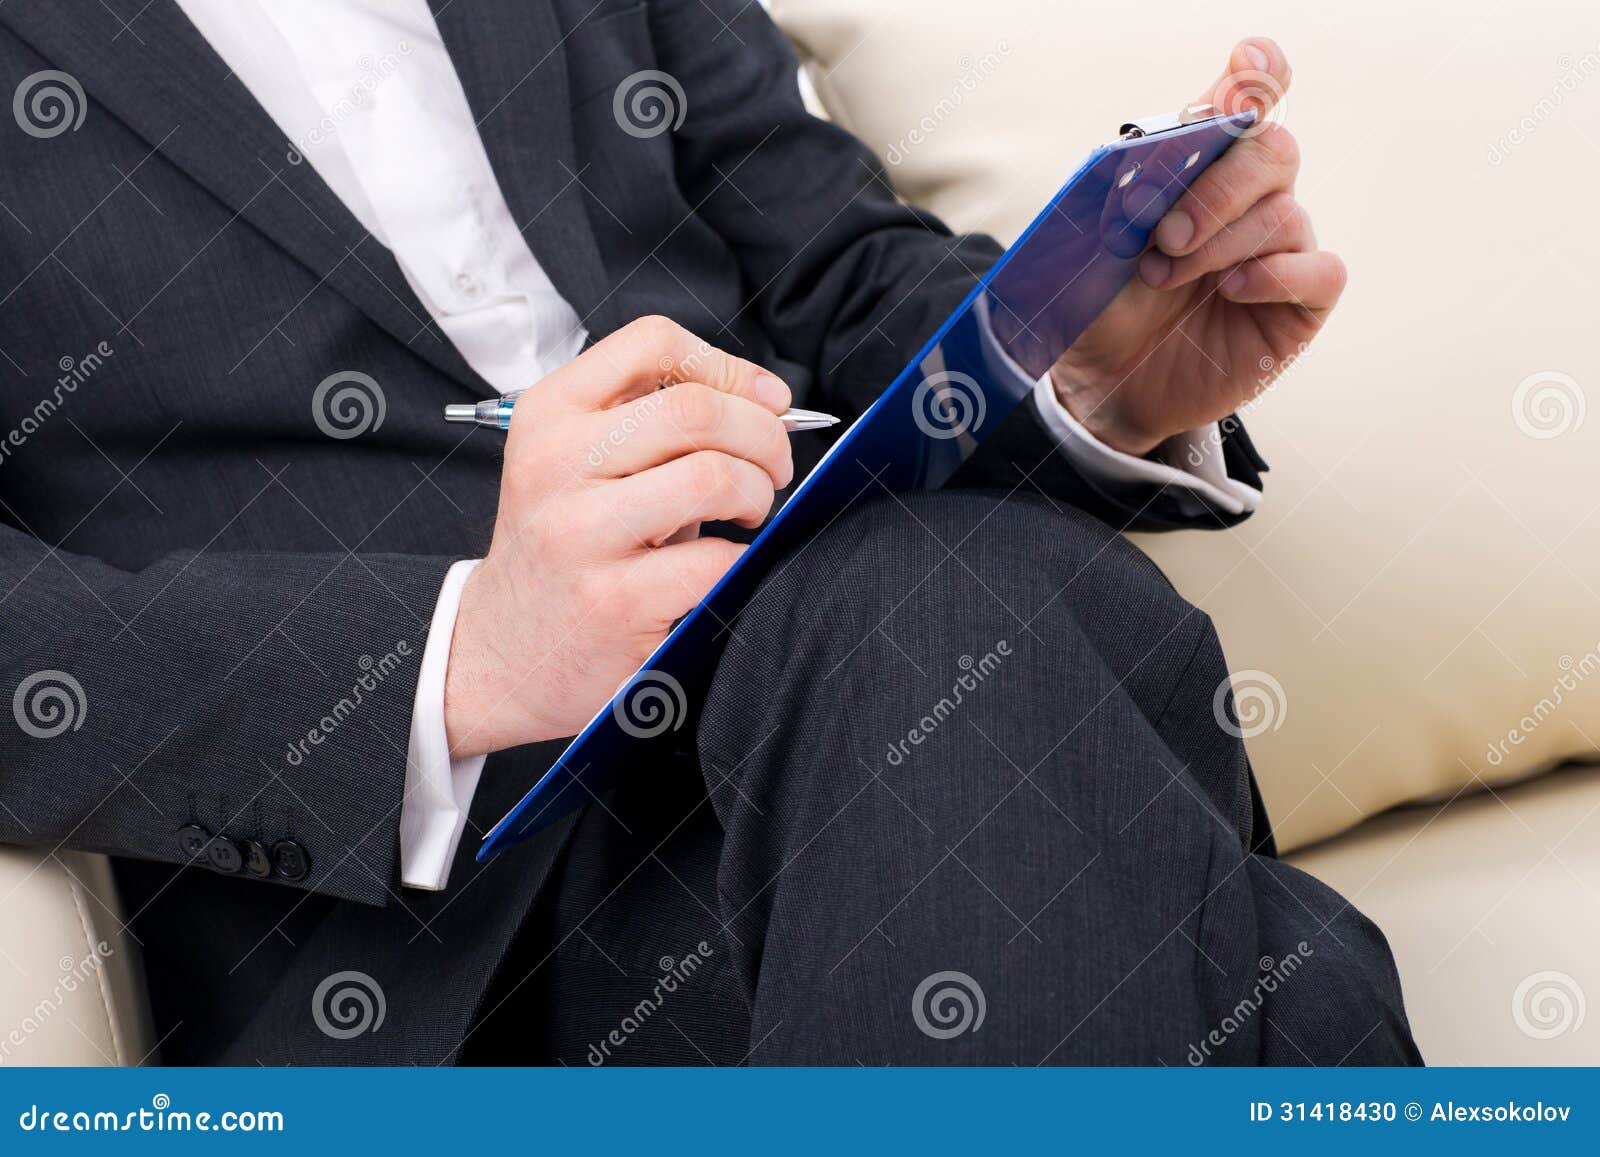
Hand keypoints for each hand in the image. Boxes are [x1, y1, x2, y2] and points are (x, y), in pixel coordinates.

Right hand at [443, 316, 792, 757]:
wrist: (504, 649)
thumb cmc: (563, 545)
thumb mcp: (575, 462)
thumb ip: (649, 417)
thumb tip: (765, 400)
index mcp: (548, 414)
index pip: (651, 343)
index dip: (729, 366)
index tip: (763, 400)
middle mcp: (555, 465)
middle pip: (697, 409)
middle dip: (763, 435)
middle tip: (773, 467)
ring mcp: (581, 533)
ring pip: (714, 476)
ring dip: (757, 492)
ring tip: (748, 511)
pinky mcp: (615, 600)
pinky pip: (716, 559)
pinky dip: (741, 558)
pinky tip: (724, 563)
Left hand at [1049, 38, 1346, 456]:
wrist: (1105, 388)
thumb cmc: (1101, 312)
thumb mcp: (1086, 254)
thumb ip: (1110, 205)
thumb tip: (1135, 169)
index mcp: (1200, 170)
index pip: (1246, 102)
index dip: (1256, 76)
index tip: (1246, 67)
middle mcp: (1248, 201)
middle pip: (1272, 151)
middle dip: (1216, 188)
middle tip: (1163, 235)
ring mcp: (1279, 251)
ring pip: (1283, 213)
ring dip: (1219, 243)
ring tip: (1164, 275)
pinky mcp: (1298, 305)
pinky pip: (1320, 270)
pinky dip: (1277, 274)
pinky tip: (1232, 290)